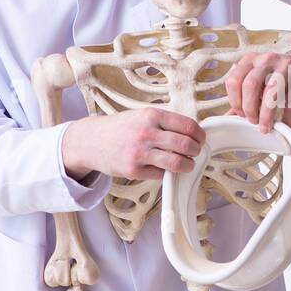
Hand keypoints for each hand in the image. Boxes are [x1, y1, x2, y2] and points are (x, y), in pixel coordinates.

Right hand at [62, 108, 205, 181]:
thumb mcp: (142, 115)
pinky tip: (166, 169)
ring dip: (188, 165)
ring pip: (177, 163)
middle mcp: (146, 133)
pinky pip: (162, 175)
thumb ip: (165, 123)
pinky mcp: (134, 170)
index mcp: (152, 116)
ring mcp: (139, 153)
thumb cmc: (121, 128)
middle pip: (186, 145)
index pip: (188, 126)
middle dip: (196, 151)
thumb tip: (192, 133)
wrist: (90, 141)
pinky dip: (168, 173)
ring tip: (186, 164)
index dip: (199, 135)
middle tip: (195, 153)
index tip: (201, 140)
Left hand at [224, 52, 290, 132]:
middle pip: (250, 86)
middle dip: (249, 108)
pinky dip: (287, 119)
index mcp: (251, 59)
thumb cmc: (279, 74)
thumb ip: (244, 94)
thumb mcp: (258, 77)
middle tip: (252, 120)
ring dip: (266, 115)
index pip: (234, 80)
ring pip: (271, 94)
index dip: (235, 101)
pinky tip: (284, 126)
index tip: (240, 113)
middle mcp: (267, 60)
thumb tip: (230, 117)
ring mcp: (286, 68)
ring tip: (265, 126)